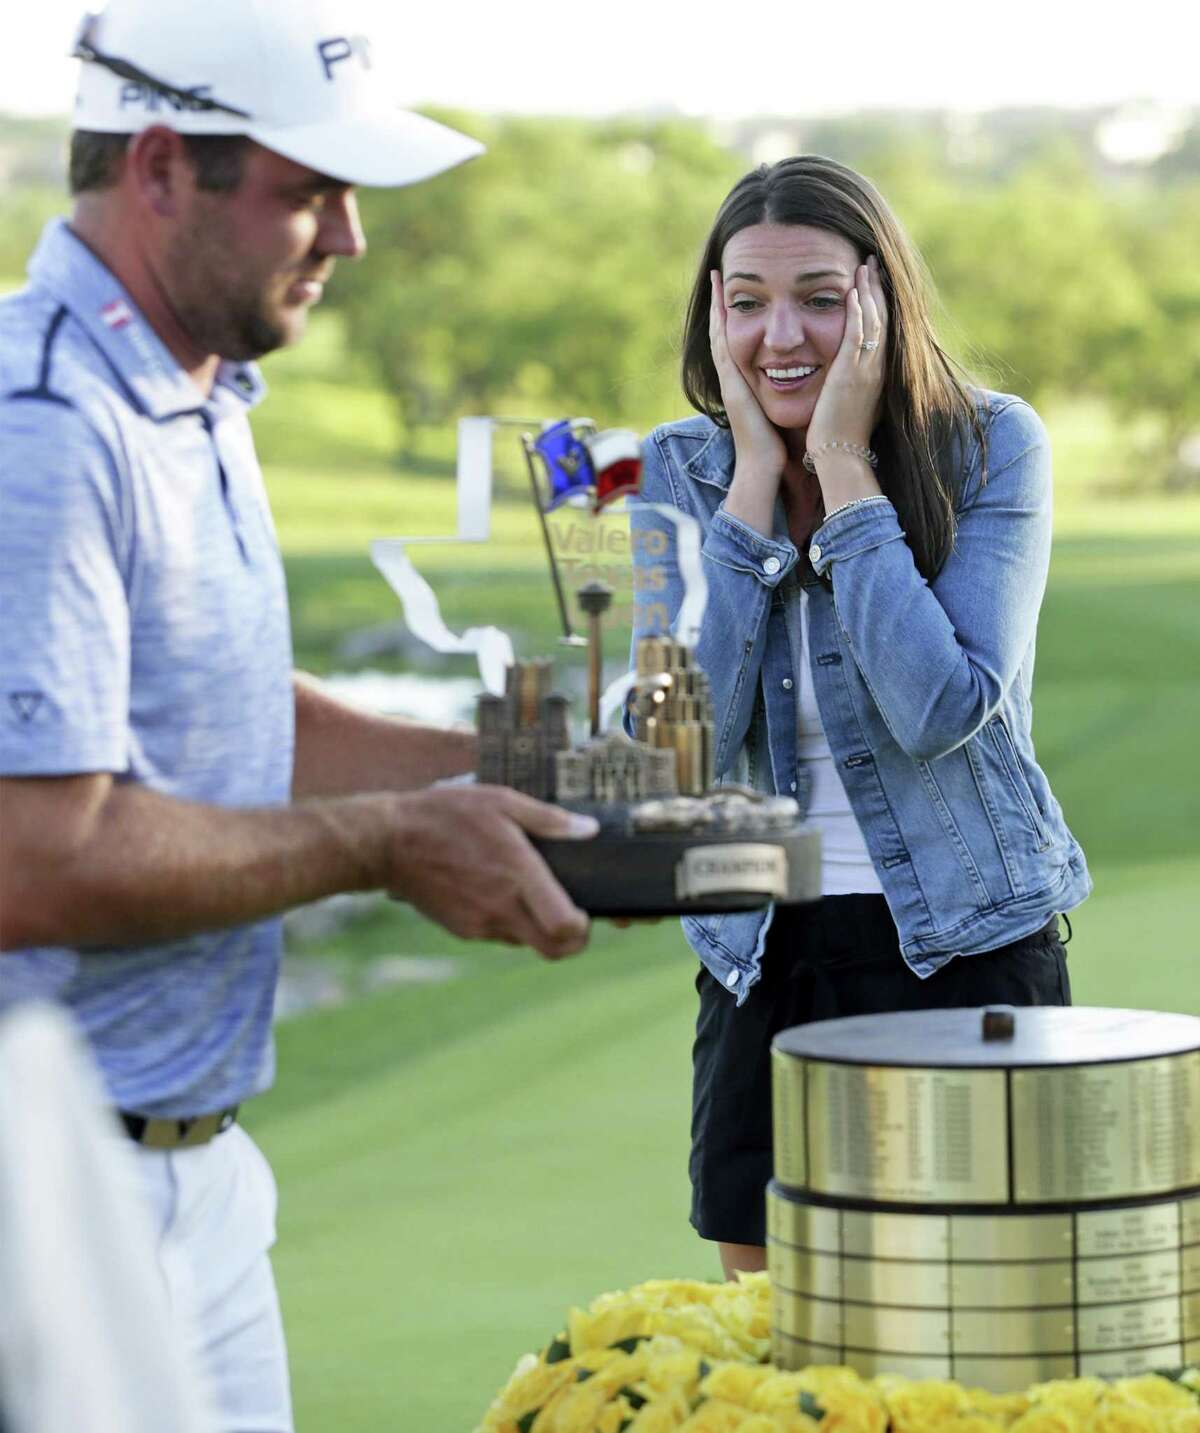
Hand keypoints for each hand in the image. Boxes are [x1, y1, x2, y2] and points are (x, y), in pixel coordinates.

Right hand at [386, 785, 594, 958]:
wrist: (388, 842)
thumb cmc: (446, 815)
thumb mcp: (501, 801)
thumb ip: (548, 819)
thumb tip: (589, 829)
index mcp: (517, 875)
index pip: (564, 927)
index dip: (584, 928)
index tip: (586, 910)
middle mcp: (502, 907)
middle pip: (554, 950)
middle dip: (572, 941)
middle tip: (573, 916)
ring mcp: (480, 923)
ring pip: (527, 941)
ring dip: (539, 927)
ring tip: (532, 893)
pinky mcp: (462, 929)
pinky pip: (500, 934)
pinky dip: (511, 921)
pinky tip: (499, 890)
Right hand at [710, 271, 786, 484]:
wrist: (764, 465)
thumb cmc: (776, 443)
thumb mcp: (780, 408)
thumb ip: (785, 392)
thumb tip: (800, 381)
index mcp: (747, 381)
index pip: (743, 340)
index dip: (740, 315)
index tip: (739, 291)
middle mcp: (735, 376)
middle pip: (726, 331)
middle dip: (722, 303)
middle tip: (719, 274)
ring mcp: (729, 378)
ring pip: (721, 333)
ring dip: (717, 304)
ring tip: (716, 277)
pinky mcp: (730, 383)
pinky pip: (722, 345)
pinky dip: (719, 322)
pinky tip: (719, 302)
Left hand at [805, 256, 887, 454]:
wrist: (839, 457)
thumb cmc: (839, 439)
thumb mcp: (850, 406)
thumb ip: (851, 388)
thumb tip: (849, 383)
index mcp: (876, 375)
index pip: (881, 331)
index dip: (879, 304)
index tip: (873, 283)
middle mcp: (876, 369)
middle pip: (882, 318)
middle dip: (877, 289)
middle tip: (872, 263)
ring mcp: (866, 370)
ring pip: (873, 320)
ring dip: (869, 291)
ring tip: (863, 266)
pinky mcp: (850, 374)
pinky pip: (857, 334)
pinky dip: (857, 311)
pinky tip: (852, 290)